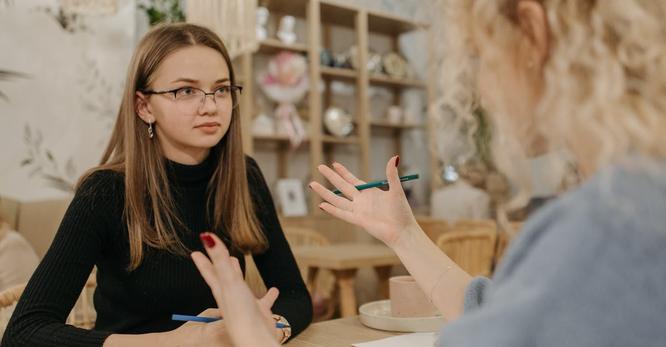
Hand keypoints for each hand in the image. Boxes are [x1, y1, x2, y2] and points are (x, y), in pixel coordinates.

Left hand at [191, 232, 279, 346]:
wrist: (254, 338)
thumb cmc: (239, 312)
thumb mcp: (228, 280)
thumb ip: (218, 259)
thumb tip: (206, 236)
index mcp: (221, 290)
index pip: (210, 271)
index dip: (203, 261)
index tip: (195, 252)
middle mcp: (231, 297)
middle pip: (223, 277)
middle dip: (220, 265)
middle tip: (217, 253)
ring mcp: (245, 304)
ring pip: (241, 286)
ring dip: (239, 275)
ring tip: (238, 264)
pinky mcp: (260, 312)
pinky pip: (265, 300)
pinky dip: (269, 294)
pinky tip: (275, 290)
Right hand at [309, 156, 418, 246]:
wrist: (402, 231)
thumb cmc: (402, 212)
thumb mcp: (396, 190)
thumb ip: (392, 174)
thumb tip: (394, 157)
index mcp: (370, 192)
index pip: (353, 180)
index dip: (343, 172)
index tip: (334, 164)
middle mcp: (361, 200)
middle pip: (342, 186)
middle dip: (331, 177)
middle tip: (319, 167)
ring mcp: (358, 210)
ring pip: (337, 199)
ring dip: (325, 192)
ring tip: (312, 184)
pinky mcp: (358, 220)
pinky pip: (342, 213)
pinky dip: (332, 209)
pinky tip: (321, 205)